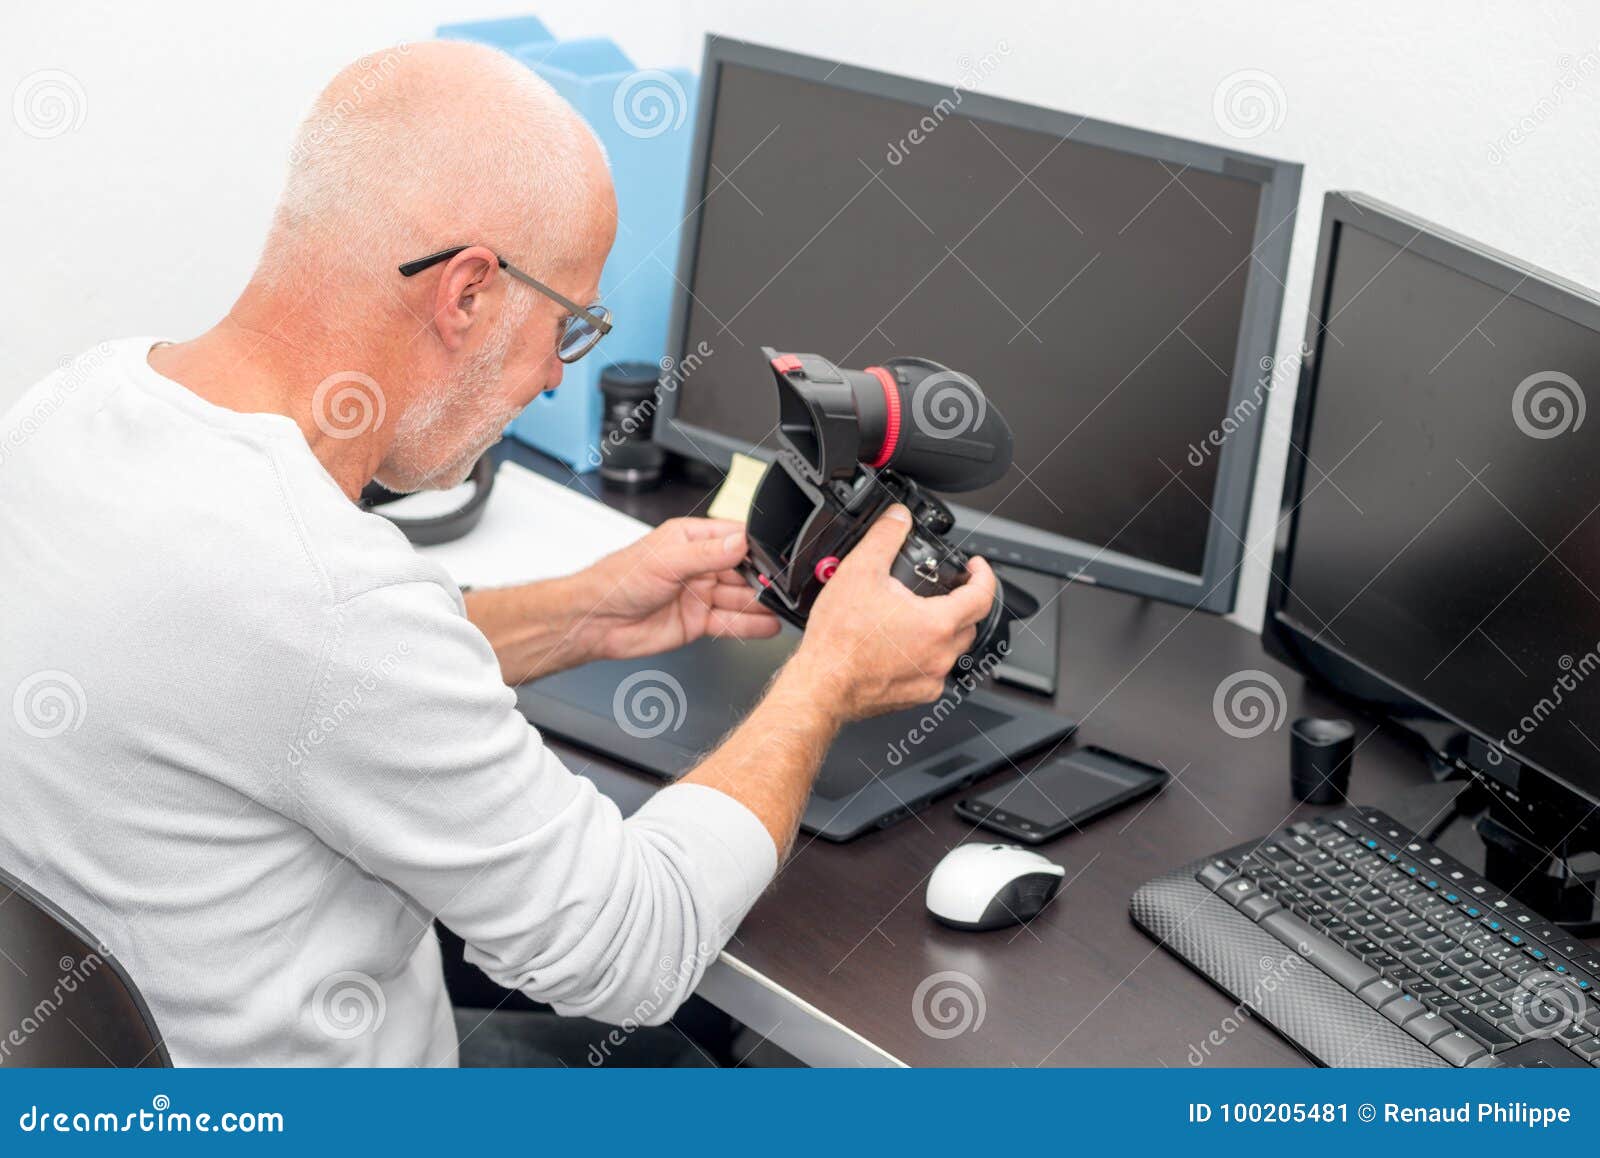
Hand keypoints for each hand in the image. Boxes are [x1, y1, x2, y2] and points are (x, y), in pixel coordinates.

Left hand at [580, 517, 780, 660]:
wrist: (596, 621)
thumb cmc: (617, 580)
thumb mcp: (666, 560)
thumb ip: (708, 553)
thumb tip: (740, 542)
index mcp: (691, 539)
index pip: (734, 537)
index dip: (757, 546)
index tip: (777, 554)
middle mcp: (699, 565)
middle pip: (743, 570)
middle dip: (764, 578)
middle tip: (783, 585)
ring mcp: (700, 594)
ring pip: (740, 598)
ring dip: (762, 603)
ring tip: (783, 607)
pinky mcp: (698, 622)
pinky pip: (731, 622)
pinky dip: (752, 624)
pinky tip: (769, 624)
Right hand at [783, 504, 997, 722]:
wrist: (821, 684)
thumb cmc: (838, 640)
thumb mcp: (860, 572)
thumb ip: (885, 537)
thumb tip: (898, 518)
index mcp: (936, 624)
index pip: (982, 596)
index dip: (983, 575)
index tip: (976, 567)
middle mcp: (940, 655)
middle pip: (970, 623)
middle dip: (962, 601)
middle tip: (945, 588)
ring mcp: (929, 678)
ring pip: (952, 649)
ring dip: (943, 629)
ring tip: (917, 614)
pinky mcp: (916, 695)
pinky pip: (933, 671)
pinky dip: (925, 655)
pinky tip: (902, 645)